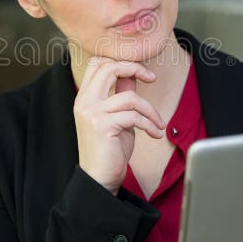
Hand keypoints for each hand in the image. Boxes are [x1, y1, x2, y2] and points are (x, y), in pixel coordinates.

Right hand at [74, 57, 165, 194]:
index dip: (122, 61)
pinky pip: (134, 116)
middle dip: (135, 69)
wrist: (100, 179)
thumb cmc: (109, 150)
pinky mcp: (102, 126)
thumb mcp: (117, 118)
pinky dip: (150, 124)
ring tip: (158, 123)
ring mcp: (91, 113)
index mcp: (85, 97)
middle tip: (152, 78)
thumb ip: (121, 95)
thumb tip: (132, 75)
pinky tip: (155, 134)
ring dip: (150, 110)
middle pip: (109, 68)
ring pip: (129, 97)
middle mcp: (84, 102)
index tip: (142, 72)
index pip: (98, 63)